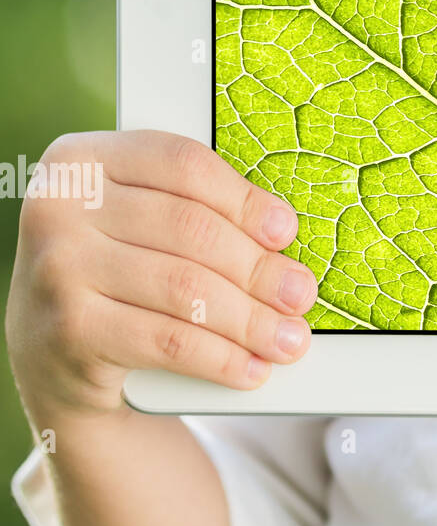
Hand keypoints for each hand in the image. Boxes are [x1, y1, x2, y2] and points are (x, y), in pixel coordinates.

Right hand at [6, 130, 315, 423]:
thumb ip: (195, 208)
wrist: (49, 348)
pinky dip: (219, 357)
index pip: (183, 165)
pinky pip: (166, 340)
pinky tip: (250, 367)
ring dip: (249, 319)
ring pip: (184, 288)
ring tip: (288, 337)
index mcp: (86, 158)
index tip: (286, 231)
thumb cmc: (115, 266)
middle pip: (191, 229)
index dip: (244, 199)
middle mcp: (61, 206)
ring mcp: (58, 268)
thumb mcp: (137, 220)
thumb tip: (281, 240)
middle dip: (258, 267)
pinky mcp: (68, 330)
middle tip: (299, 294)